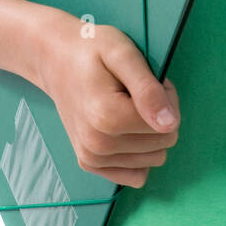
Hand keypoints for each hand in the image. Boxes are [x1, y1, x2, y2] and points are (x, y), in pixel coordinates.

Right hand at [38, 12, 180, 187]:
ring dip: (150, 132)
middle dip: (159, 114)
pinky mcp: (90, 164)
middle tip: (138, 90)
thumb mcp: (123, 53)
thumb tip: (169, 124)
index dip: (166, 98)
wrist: (55, 60)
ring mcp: (92, 158)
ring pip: (154, 159)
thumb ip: (148, 89)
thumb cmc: (91, 50)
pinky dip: (139, 152)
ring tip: (129, 105)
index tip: (149, 80)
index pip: (167, 125)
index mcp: (106, 117)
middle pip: (163, 143)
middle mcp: (98, 145)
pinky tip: (125, 128)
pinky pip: (137, 174)